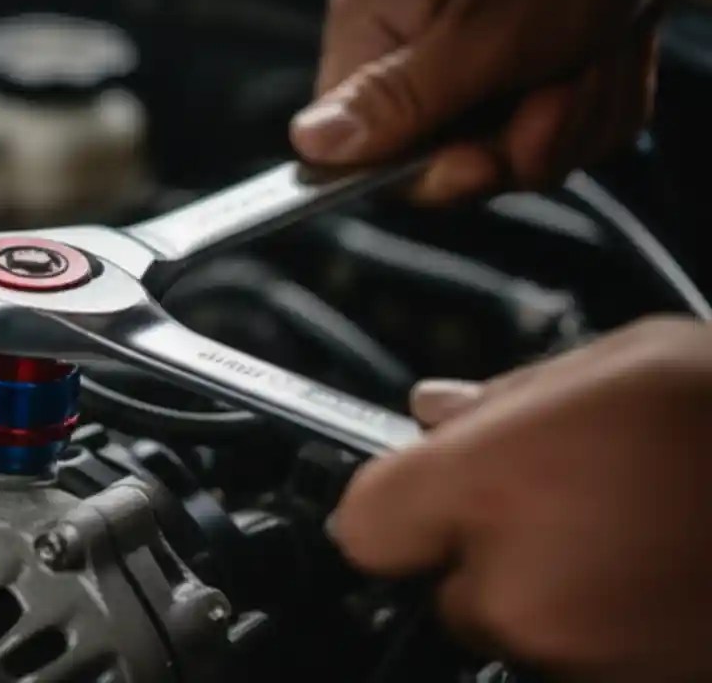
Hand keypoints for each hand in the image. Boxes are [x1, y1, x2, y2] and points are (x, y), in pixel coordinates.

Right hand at [290, 0, 667, 202]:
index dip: (427, 174)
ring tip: (594, 53)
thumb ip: (395, 99)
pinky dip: (599, 106)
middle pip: (445, 165)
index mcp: (372, 31)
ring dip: (575, 118)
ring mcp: (473, 73)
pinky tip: (609, 53)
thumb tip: (308, 145)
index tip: (482, 163)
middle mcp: (411, 56)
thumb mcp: (479, 36)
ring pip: (517, 159)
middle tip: (560, 85)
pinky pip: (560, 141)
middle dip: (522, 142)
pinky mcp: (529, 83)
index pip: (360, 154)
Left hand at [331, 317, 711, 681]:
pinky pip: (576, 659)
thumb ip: (502, 397)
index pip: (363, 525)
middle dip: (481, 546)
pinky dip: (602, 629)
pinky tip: (655, 573)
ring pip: (511, 626)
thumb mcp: (613, 365)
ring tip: (630, 533)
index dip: (395, 502)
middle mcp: (511, 592)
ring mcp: (573, 660)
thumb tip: (434, 411)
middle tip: (563, 499)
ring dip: (548, 591)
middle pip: (439, 584)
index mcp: (482, 492)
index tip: (423, 487)